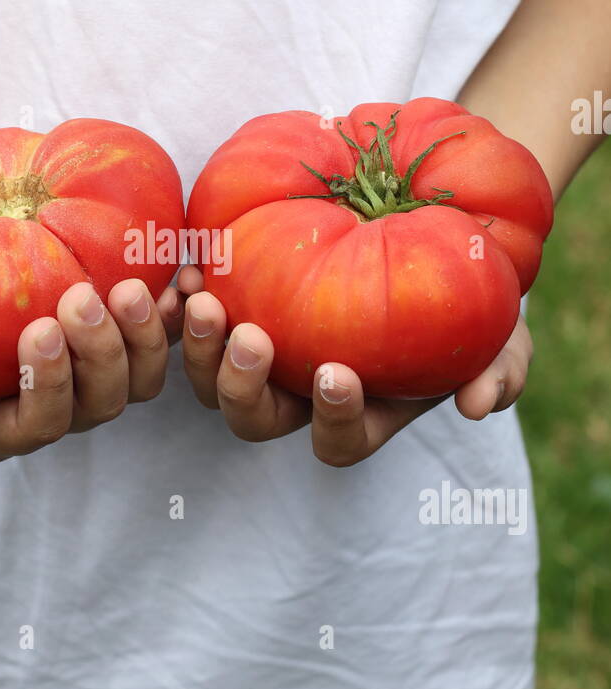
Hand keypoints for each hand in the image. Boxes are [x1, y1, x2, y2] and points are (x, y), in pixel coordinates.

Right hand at [0, 275, 184, 462]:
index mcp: (4, 427)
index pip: (42, 423)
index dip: (50, 386)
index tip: (37, 329)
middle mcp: (58, 406)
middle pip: (103, 402)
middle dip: (101, 354)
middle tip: (83, 297)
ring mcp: (93, 368)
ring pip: (144, 375)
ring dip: (147, 337)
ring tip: (131, 289)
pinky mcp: (119, 328)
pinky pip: (165, 332)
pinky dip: (178, 311)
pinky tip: (180, 276)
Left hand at [180, 273, 532, 466]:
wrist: (431, 248)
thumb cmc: (469, 304)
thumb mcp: (502, 335)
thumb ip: (500, 370)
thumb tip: (481, 404)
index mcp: (360, 415)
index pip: (337, 440)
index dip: (332, 417)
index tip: (335, 372)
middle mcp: (301, 396)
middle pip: (255, 419)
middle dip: (243, 386)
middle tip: (249, 336)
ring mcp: (264, 358)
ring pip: (212, 380)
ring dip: (202, 348)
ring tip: (204, 299)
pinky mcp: (239, 310)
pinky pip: (197, 325)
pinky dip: (184, 305)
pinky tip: (187, 267)